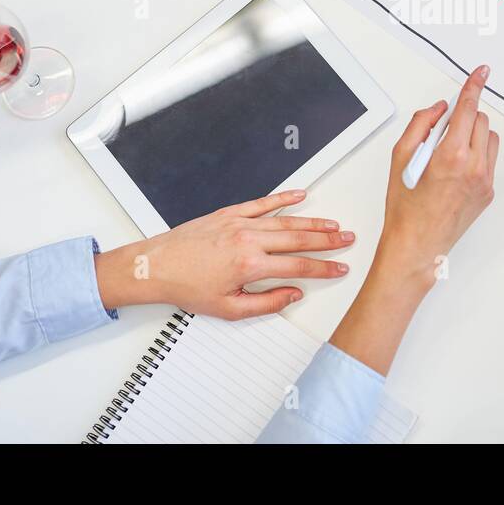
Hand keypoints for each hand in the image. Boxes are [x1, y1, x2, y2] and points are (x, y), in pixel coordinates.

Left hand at [94, 189, 354, 319]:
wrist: (156, 267)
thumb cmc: (186, 287)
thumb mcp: (229, 308)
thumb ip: (266, 303)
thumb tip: (292, 295)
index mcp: (249, 265)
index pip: (299, 265)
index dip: (324, 268)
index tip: (340, 267)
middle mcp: (247, 240)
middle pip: (299, 238)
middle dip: (328, 240)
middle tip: (347, 239)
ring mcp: (239, 223)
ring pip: (286, 220)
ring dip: (313, 222)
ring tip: (333, 224)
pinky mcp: (229, 213)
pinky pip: (263, 203)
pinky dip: (283, 198)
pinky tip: (300, 196)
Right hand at [329, 66, 499, 373]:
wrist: (417, 246)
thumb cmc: (405, 209)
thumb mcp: (400, 159)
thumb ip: (420, 125)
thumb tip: (438, 109)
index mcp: (451, 156)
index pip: (468, 109)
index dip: (474, 85)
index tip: (481, 72)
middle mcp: (474, 167)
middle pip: (480, 120)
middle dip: (464, 117)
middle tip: (441, 131)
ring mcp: (484, 181)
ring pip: (489, 139)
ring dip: (472, 135)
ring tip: (447, 152)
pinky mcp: (488, 193)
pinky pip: (488, 160)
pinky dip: (475, 155)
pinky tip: (453, 170)